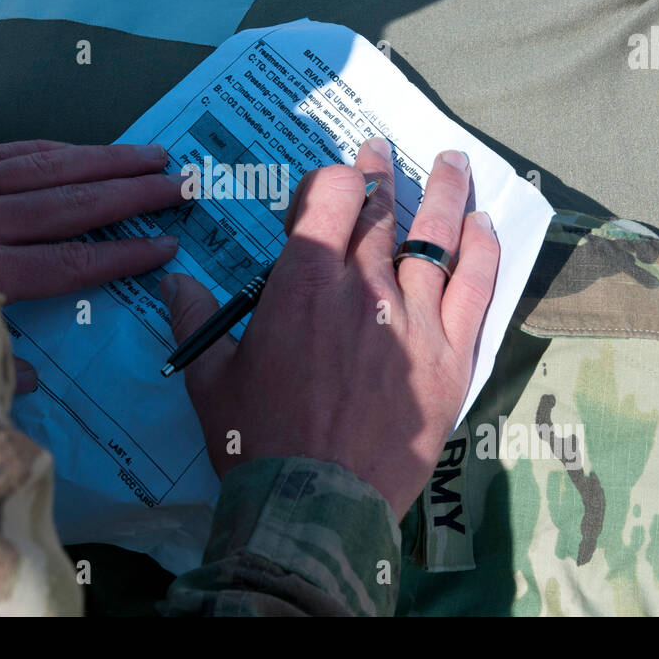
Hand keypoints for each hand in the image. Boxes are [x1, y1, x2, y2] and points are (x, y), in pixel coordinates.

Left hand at [0, 140, 183, 303]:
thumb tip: (37, 384)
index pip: (70, 264)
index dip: (123, 256)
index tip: (167, 247)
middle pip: (72, 205)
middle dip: (131, 195)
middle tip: (182, 185)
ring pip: (49, 168)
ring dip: (105, 161)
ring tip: (153, 156)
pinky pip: (10, 150)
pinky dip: (53, 148)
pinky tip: (82, 148)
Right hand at [160, 137, 499, 515]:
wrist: (315, 504)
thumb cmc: (257, 439)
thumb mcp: (210, 377)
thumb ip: (195, 318)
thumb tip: (173, 280)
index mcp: (304, 280)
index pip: (332, 193)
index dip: (331, 180)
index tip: (328, 191)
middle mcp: (364, 285)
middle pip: (381, 207)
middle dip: (380, 174)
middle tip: (382, 154)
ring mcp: (415, 317)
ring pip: (436, 234)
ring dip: (442, 191)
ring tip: (452, 160)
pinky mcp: (451, 355)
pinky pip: (475, 285)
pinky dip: (482, 248)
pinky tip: (485, 222)